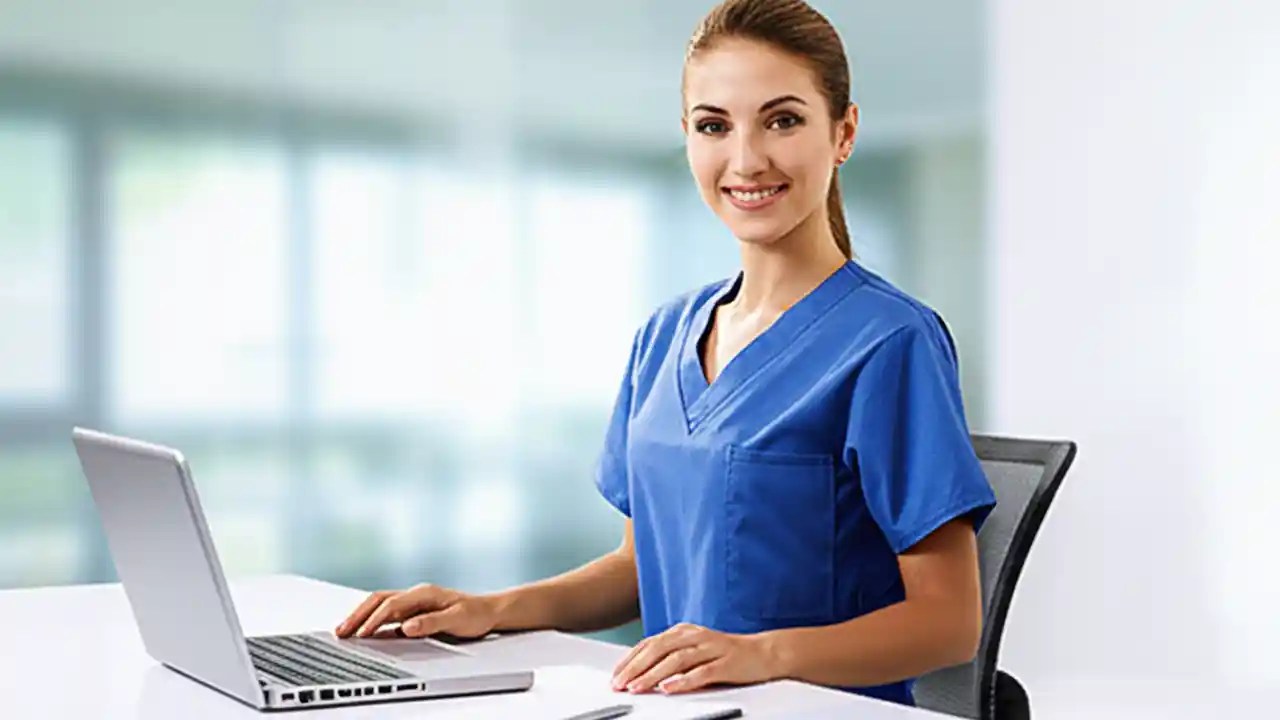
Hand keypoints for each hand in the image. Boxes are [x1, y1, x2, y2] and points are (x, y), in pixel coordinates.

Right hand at [334, 584, 499, 639]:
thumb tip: (407, 626)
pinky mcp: (414, 611)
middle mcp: (416, 594)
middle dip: (358, 614)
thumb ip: (432, 622)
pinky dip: (372, 621)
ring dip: (361, 616)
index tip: (361, 634)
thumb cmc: (476, 614)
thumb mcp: (457, 619)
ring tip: (345, 630)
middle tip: (341, 630)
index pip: (391, 605)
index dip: (374, 619)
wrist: (489, 611)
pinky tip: (365, 632)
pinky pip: (387, 614)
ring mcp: (414, 602)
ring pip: (380, 605)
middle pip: (379, 600)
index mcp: (424, 593)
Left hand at [610, 623, 777, 694]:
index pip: (650, 643)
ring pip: (676, 660)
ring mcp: (711, 648)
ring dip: (653, 674)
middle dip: (636, 667)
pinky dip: (683, 680)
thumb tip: (640, 672)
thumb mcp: (694, 651)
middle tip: (620, 684)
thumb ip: (670, 656)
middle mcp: (695, 636)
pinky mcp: (725, 663)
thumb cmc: (726, 654)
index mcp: (684, 631)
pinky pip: (702, 672)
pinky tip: (669, 688)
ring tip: (638, 688)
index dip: (630, 659)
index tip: (615, 675)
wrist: (764, 652)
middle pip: (659, 649)